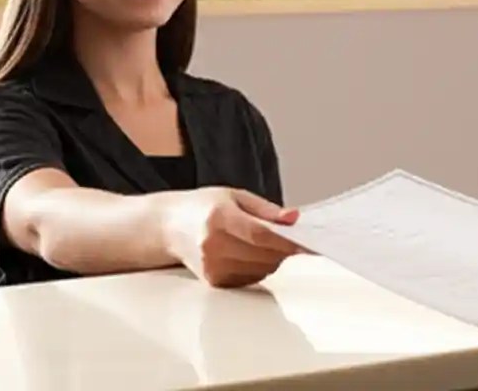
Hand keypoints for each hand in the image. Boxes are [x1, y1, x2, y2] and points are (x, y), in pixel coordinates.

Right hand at [161, 187, 304, 287]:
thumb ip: (266, 209)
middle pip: (264, 254)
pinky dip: (260, 266)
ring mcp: (212, 267)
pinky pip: (252, 277)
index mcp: (218, 218)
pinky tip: (249, 252)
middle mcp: (213, 246)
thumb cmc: (202, 208)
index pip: (260, 234)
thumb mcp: (234, 196)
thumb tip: (294, 218)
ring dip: (273, 258)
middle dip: (284, 248)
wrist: (169, 227)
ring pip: (262, 269)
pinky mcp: (215, 282)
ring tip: (262, 241)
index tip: (307, 241)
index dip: (287, 240)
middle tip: (292, 237)